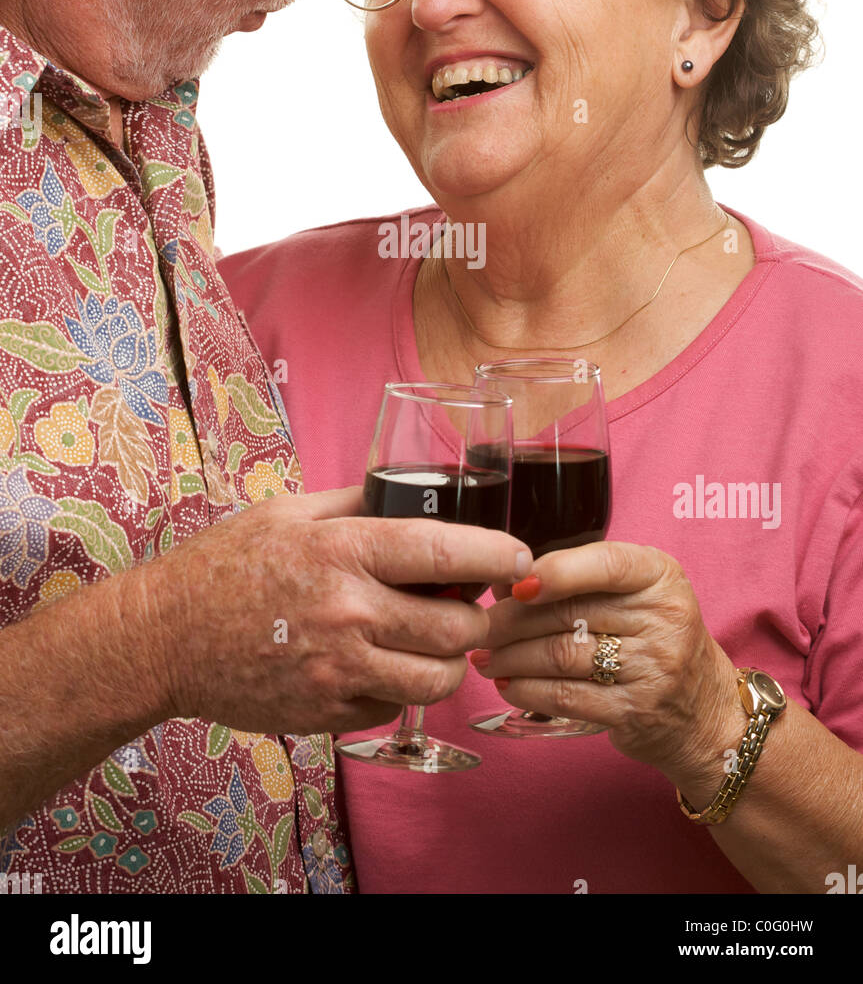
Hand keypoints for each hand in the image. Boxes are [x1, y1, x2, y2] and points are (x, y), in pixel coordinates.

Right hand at [142, 486, 532, 735]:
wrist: (165, 638)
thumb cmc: (225, 564)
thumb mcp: (288, 511)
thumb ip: (355, 501)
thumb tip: (416, 491)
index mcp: (342, 551)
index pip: (446, 551)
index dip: (498, 555)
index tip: (520, 557)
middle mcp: (348, 611)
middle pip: (459, 627)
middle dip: (481, 617)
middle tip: (475, 606)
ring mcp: (339, 670)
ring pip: (440, 679)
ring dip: (453, 661)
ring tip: (439, 642)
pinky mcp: (328, 713)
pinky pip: (396, 706)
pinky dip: (403, 688)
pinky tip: (384, 664)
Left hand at [475, 542, 740, 783]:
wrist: (705, 709)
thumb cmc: (654, 636)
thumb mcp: (634, 593)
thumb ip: (581, 580)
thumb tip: (505, 583)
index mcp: (660, 576)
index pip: (605, 564)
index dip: (555, 571)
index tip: (515, 584)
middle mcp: (664, 618)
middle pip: (571, 613)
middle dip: (512, 620)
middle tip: (478, 626)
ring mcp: (653, 668)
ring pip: (562, 656)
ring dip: (512, 657)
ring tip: (485, 656)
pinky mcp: (636, 711)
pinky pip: (568, 697)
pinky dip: (528, 690)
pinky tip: (508, 684)